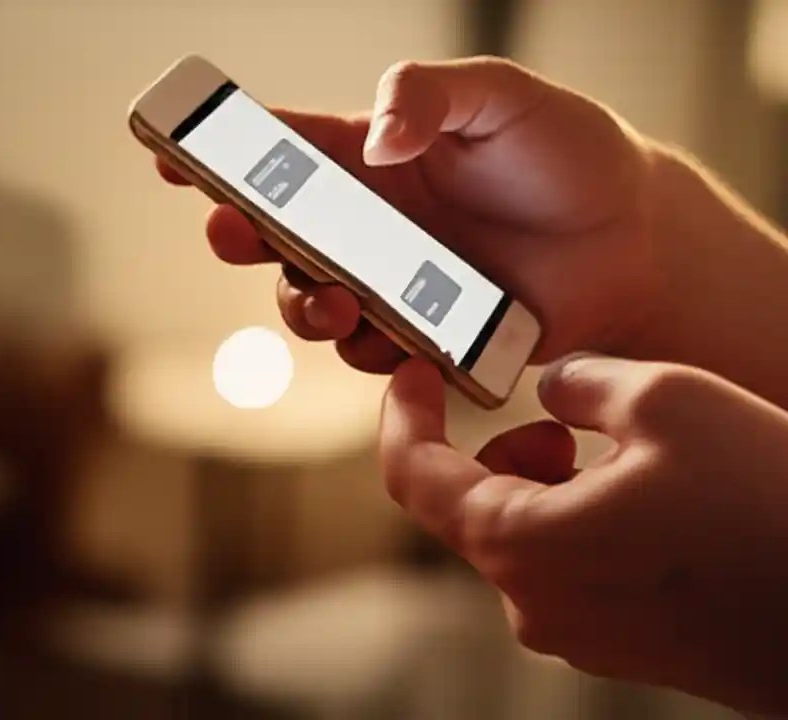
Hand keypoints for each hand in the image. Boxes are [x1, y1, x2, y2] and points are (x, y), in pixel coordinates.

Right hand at [160, 56, 663, 372]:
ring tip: (332, 301)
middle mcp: (364, 224)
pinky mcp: (417, 337)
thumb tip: (378, 138)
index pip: (276, 151)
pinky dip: (366, 349)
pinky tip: (390, 335)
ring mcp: (386, 284)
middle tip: (231, 234)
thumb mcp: (502, 95)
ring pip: (307, 304)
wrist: (633, 240)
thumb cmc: (566, 153)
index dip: (217, 153)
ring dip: (300, 305)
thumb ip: (429, 93)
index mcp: (367, 156)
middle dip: (237, 238)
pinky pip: (367, 353)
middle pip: (271, 237)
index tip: (170, 155)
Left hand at [382, 354, 787, 713]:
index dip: (404, 414)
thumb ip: (579, 383)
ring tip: (627, 459)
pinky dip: (583, 520)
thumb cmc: (768, 505)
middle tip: (566, 422)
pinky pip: (571, 569)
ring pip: (526, 534)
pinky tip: (652, 501)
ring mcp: (577, 634)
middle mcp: (533, 603)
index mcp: (519, 545)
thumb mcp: (665, 399)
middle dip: (505, 447)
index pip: (413, 477)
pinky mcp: (620, 646)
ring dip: (551, 482)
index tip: (415, 371)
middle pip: (472, 505)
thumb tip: (552, 391)